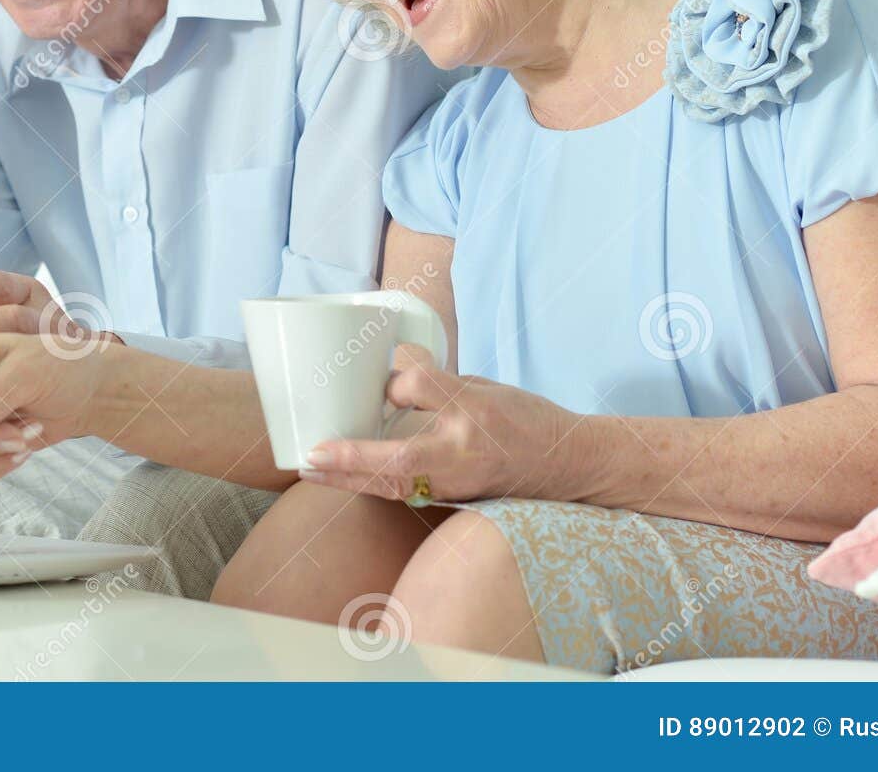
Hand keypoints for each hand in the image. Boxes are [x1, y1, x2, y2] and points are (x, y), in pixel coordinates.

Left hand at [299, 345, 593, 504]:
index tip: (384, 382)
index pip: (421, 386)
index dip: (394, 380)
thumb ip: (437, 385)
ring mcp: (459, 480)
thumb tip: (389, 383)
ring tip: (310, 469)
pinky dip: (370, 486)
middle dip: (352, 457)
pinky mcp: (454, 497)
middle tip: (311, 453)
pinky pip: (404, 494)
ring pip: (394, 486)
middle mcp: (464, 449)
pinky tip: (341, 479)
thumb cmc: (526, 419)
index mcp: (473, 408)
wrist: (567, 463)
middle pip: (399, 458)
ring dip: (349, 478)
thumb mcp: (485, 386)